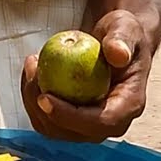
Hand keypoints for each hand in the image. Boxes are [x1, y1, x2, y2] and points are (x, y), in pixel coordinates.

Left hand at [21, 10, 150, 141]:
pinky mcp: (73, 121)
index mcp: (129, 106)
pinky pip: (46, 119)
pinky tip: (31, 72)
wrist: (113, 43)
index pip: (101, 123)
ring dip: (33, 102)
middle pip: (73, 132)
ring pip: (54, 129)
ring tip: (33, 65)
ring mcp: (90, 125)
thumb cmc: (121, 35)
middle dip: (44, 109)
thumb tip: (118, 54)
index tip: (44, 97)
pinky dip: (32, 99)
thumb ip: (123, 39)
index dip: (70, 116)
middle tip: (32, 73)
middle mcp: (111, 123)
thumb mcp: (125, 28)